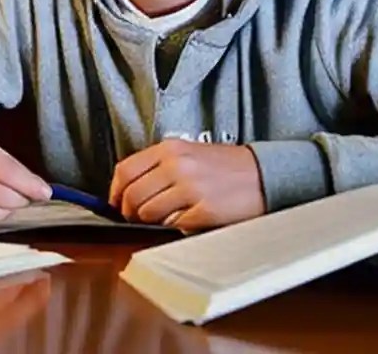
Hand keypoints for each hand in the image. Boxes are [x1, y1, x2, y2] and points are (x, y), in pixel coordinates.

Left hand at [108, 139, 264, 231]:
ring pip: (148, 213)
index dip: (114, 193)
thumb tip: (126, 193)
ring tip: (167, 217)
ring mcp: (190, 188)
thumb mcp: (187, 154)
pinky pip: (173, 226)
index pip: (124, 171)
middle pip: (132, 196)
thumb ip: (157, 168)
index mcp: (169, 149)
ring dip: (152, 221)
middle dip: (130, 212)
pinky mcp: (204, 210)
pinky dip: (175, 227)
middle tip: (138, 218)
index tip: (116, 204)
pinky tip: (186, 220)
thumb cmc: (224, 167)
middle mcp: (176, 165)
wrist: (263, 174)